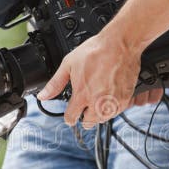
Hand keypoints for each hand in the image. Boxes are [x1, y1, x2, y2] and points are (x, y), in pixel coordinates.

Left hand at [37, 30, 156, 127]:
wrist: (120, 45)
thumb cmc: (95, 51)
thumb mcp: (68, 64)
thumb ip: (55, 84)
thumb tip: (42, 96)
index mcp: (82, 96)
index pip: (71, 118)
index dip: (69, 116)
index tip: (71, 114)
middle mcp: (98, 104)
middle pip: (88, 123)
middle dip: (85, 116)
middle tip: (86, 105)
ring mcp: (113, 103)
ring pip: (103, 119)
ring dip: (99, 113)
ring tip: (98, 97)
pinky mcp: (126, 100)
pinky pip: (117, 112)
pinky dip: (112, 107)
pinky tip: (109, 95)